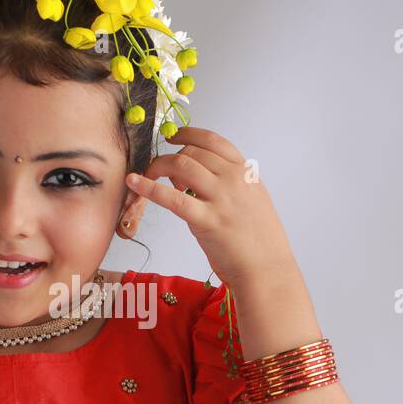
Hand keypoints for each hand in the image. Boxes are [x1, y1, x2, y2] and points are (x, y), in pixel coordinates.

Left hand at [124, 126, 295, 286]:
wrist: (268, 269)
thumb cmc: (258, 241)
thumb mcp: (251, 201)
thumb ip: (226, 186)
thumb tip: (188, 179)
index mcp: (245, 173)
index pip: (212, 141)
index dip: (188, 134)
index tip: (172, 136)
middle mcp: (234, 179)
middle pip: (192, 152)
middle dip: (169, 156)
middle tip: (156, 169)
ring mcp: (221, 198)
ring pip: (181, 165)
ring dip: (158, 166)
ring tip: (146, 176)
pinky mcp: (207, 221)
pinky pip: (172, 198)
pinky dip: (149, 187)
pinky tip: (134, 182)